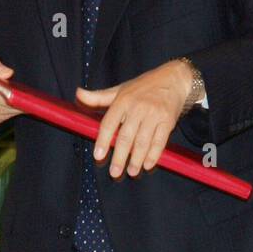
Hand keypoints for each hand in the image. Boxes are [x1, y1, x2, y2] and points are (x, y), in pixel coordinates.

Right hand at [0, 55, 19, 130]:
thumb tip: (8, 73)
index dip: (11, 96)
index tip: (23, 94)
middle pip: (1, 107)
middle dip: (17, 102)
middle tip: (28, 96)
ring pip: (3, 115)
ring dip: (14, 109)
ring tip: (21, 100)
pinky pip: (0, 120)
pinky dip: (7, 113)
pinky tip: (10, 106)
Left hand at [77, 60, 193, 177]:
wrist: (174, 79)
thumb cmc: (144, 86)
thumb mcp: (120, 89)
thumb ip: (99, 97)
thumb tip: (78, 94)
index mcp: (123, 100)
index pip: (109, 123)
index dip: (103, 140)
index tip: (98, 156)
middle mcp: (138, 107)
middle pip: (126, 136)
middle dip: (119, 157)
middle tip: (114, 172)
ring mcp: (154, 114)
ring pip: (142, 141)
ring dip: (136, 159)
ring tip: (131, 172)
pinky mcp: (168, 120)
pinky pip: (159, 141)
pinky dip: (154, 155)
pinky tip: (148, 164)